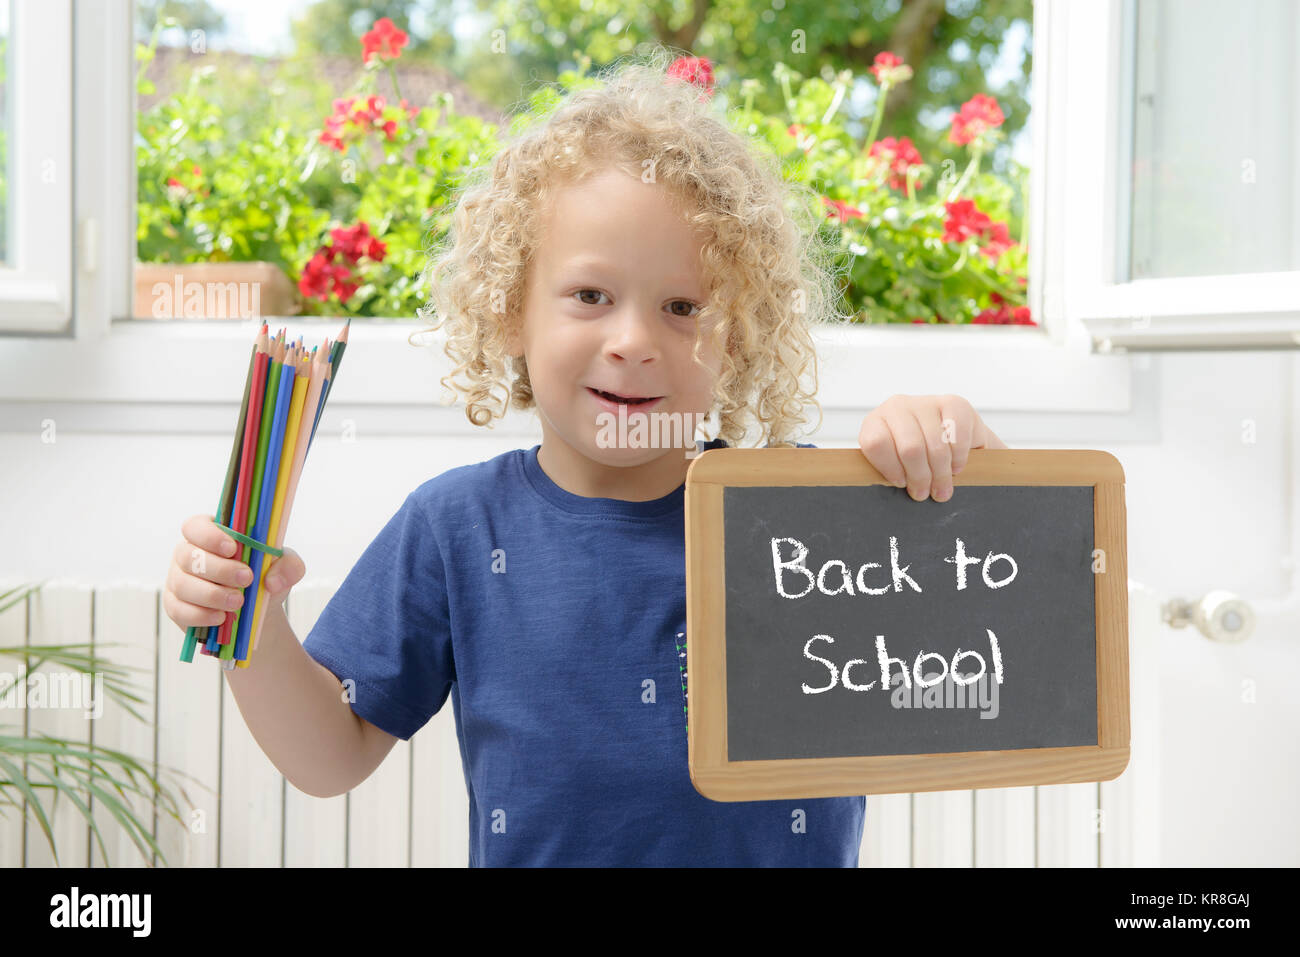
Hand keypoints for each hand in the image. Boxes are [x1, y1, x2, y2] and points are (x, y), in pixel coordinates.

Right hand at [163, 514, 306, 629]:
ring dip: (212, 594)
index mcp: (210, 534)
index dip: (209, 536)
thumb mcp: (284, 567)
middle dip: (219, 569)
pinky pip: (179, 610)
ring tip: (238, 602)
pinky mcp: (175, 606)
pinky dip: (201, 615)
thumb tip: (273, 581)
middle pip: (189, 556)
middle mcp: (187, 554)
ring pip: (183, 584)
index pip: (195, 526)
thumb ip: (289, 565)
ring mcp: (178, 580)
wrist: (256, 612)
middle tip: (246, 579)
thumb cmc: (264, 578)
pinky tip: (220, 618)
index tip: (232, 549)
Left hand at [857, 394, 1007, 501]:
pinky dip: (958, 458)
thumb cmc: (915, 458)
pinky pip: (958, 437)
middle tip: (925, 493)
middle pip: (910, 449)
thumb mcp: (895, 464)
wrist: (949, 437)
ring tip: (942, 488)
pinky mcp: (954, 403)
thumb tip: (898, 495)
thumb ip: (892, 473)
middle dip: (920, 477)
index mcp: (876, 422)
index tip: (901, 483)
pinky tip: (955, 466)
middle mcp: (898, 406)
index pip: (876, 443)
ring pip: (935, 446)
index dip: (890, 469)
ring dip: (941, 474)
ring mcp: (926, 402)